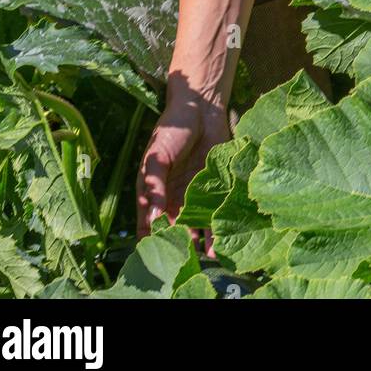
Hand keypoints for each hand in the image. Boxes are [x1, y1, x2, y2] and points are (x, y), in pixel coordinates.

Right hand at [136, 80, 230, 253]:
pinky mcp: (215, 188)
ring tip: (211, 257)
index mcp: (153, 192)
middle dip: (181, 247)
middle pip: (174, 229)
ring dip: (201, 243)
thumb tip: (151, 216)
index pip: (148, 224)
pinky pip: (214, 213)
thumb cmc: (172, 128)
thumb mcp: (157, 155)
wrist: (201, 108)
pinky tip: (221, 242)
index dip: (151, 241)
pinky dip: (216, 228)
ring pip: (196, 226)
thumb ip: (154, 183)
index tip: (158, 257)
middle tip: (189, 263)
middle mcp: (173, 198)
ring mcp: (194, 195)